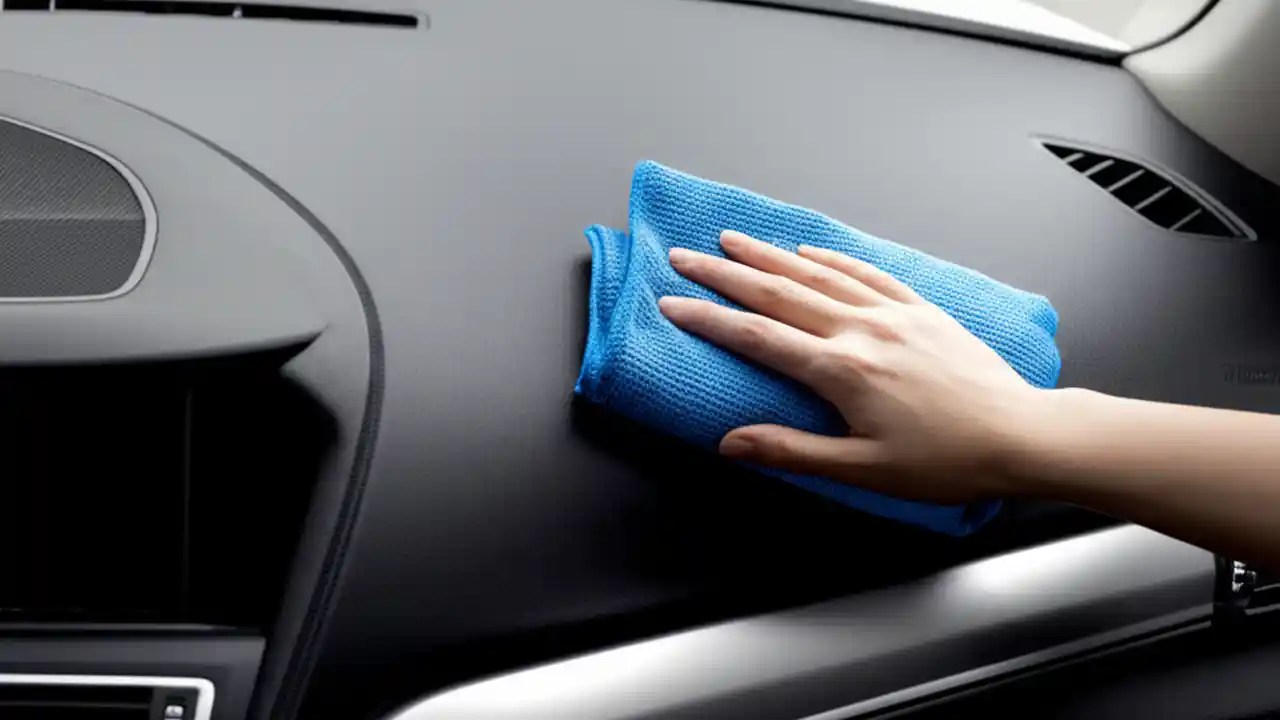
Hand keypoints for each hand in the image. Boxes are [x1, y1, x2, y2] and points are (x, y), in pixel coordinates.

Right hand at [659, 230, 1050, 503]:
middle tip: (684, 257)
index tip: (672, 303)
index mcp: (842, 370)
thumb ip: (791, 451)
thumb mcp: (862, 470)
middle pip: (778, 293)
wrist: (1020, 435)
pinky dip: (832, 257)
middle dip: (725, 274)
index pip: (757, 337)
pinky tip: (808, 249)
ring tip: (732, 240)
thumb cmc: (945, 461)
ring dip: (769, 255)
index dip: (709, 319)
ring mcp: (893, 313)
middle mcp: (862, 330)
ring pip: (817, 274)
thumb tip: (731, 442)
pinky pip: (866, 272)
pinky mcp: (921, 309)